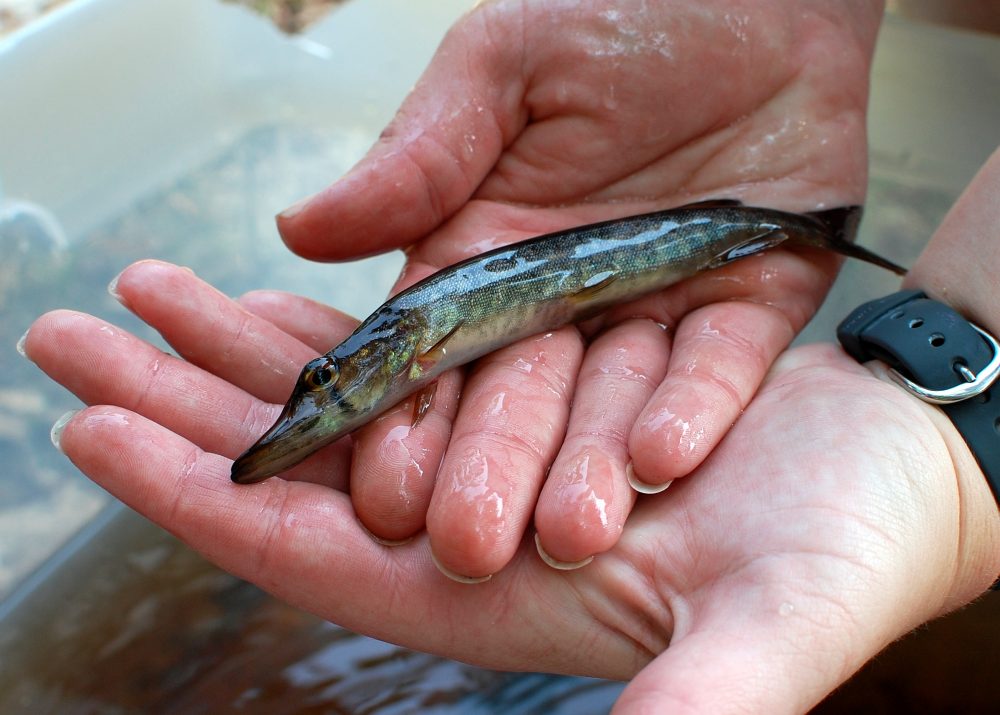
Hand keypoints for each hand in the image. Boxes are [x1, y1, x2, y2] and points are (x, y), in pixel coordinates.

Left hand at [22, 262, 997, 711]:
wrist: (897, 472)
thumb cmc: (855, 545)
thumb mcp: (782, 623)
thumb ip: (703, 701)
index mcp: (500, 594)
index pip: (313, 550)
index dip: (198, 496)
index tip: (93, 435)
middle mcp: (475, 529)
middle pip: (296, 466)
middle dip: (176, 404)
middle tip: (71, 336)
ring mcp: (495, 459)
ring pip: (337, 400)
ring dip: (238, 351)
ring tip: (148, 290)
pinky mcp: (529, 399)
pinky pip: (406, 360)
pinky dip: (335, 327)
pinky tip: (280, 298)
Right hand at [269, 0, 886, 576]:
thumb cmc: (617, 7)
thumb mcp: (502, 66)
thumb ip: (417, 155)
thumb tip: (299, 230)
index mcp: (488, 250)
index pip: (436, 351)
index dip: (409, 419)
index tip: (379, 488)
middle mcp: (565, 297)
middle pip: (523, 396)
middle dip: (495, 469)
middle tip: (466, 544)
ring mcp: (656, 308)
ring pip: (618, 400)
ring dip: (594, 464)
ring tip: (572, 530)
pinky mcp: (747, 306)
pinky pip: (722, 366)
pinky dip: (695, 408)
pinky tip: (663, 458)